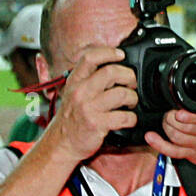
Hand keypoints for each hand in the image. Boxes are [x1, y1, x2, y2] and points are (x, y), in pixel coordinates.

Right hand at [43, 47, 137, 164]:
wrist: (62, 143)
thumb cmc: (72, 117)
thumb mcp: (74, 93)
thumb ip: (89, 79)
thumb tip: (113, 66)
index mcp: (75, 81)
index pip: (90, 57)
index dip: (109, 52)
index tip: (121, 54)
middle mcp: (80, 92)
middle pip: (112, 72)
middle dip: (129, 77)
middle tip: (131, 84)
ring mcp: (88, 108)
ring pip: (122, 94)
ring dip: (133, 98)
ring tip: (130, 103)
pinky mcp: (97, 124)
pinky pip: (125, 117)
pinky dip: (132, 118)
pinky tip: (127, 119)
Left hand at [144, 104, 195, 178]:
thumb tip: (188, 93)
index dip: (189, 116)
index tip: (179, 112)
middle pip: (186, 127)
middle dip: (171, 118)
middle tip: (169, 114)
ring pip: (177, 137)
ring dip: (166, 127)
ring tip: (166, 121)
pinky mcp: (192, 155)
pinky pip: (173, 151)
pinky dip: (159, 144)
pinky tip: (151, 137)